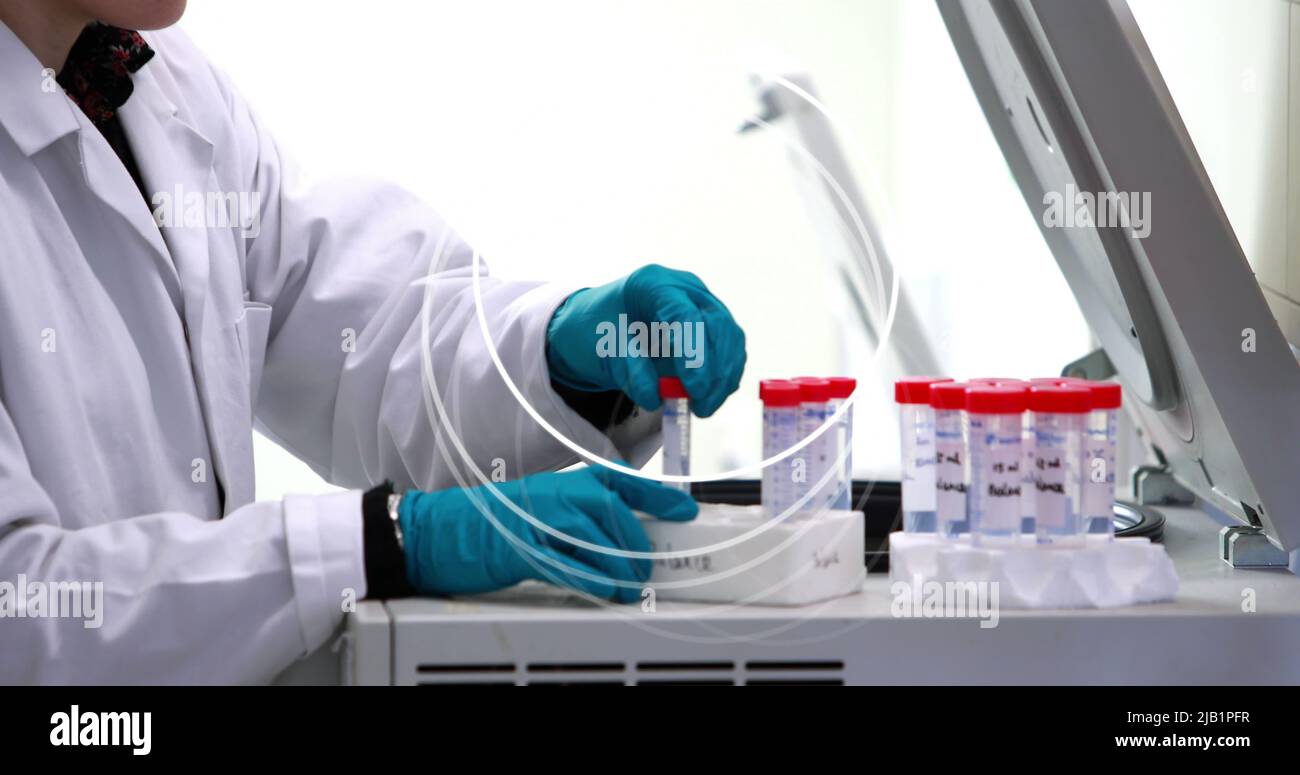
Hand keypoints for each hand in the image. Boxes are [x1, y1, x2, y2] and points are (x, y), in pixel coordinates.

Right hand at [399, 465, 697, 602]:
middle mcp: (554, 494)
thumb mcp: (540, 509)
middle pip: (612, 509)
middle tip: (645, 566)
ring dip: (619, 565)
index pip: (620, 481)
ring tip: (628, 585)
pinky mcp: (524, 549)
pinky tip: (605, 591)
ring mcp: (539, 520)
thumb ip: (578, 519)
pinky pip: (570, 565)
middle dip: (635, 541)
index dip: (658, 495)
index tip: (685, 509)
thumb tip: (621, 539)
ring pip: (596, 537)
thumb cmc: (487, 525)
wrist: (437, 533)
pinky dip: (593, 580)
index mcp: (562, 482)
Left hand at [546, 264, 746, 416]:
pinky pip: (729, 348)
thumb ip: (631, 370)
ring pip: (730, 337)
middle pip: (717, 325)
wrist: (596, 323)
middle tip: (702, 406)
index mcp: (654, 284)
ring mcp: (701, 303)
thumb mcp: (604, 348)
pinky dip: (724, 375)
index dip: (695, 354)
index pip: (687, 316)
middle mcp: (685, 288)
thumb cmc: (598, 328)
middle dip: (715, 371)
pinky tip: (711, 396)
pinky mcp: (710, 323)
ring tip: (704, 406)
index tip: (695, 389)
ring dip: (723, 376)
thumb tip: (655, 397)